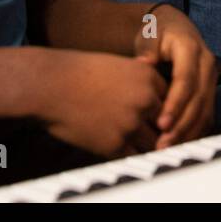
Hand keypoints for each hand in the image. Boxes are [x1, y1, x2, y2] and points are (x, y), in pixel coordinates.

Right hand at [35, 50, 167, 157]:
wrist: (49, 85)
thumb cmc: (78, 72)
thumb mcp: (116, 64)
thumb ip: (139, 78)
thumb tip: (155, 93)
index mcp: (147, 76)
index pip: (170, 100)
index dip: (160, 109)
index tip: (153, 114)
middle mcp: (144, 99)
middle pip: (167, 123)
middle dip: (159, 130)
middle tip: (154, 135)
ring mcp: (131, 123)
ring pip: (154, 144)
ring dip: (146, 146)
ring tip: (137, 144)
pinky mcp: (115, 144)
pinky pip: (133, 157)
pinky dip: (129, 156)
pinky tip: (119, 149)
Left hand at [133, 5, 215, 149]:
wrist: (174, 27)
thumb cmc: (157, 32)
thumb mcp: (149, 34)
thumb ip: (147, 48)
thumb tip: (144, 63)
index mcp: (191, 49)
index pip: (186, 80)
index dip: (175, 104)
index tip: (161, 123)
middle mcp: (207, 64)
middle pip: (198, 100)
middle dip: (182, 125)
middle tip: (163, 144)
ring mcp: (211, 79)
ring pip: (205, 111)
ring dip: (188, 133)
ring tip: (167, 149)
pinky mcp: (210, 91)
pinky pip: (207, 115)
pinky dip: (194, 132)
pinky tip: (178, 144)